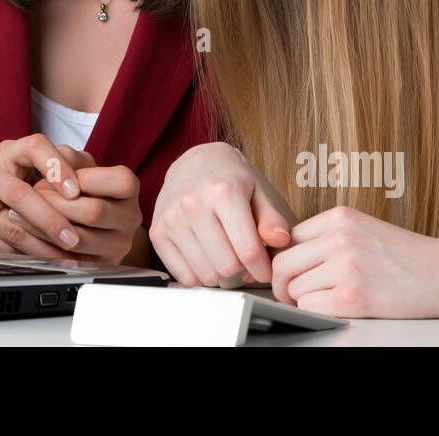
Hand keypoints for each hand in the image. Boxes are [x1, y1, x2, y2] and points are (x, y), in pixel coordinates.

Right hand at [0, 135, 86, 256]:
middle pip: (18, 192)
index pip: (33, 146)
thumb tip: (90, 182)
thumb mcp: (47, 174)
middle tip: (73, 238)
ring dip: (39, 245)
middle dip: (49, 219)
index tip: (76, 192)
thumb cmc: (27, 187)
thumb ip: (72, 170)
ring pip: (7, 224)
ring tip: (63, 256)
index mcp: (9, 151)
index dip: (56, 167)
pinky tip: (41, 262)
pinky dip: (21, 257)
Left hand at [13, 154, 142, 264]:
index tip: (51, 176)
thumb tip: (53, 166)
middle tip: (30, 196)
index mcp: (128, 187)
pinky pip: (69, 260)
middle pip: (94, 212)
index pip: (116, 181)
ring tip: (20, 214)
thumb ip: (67, 157)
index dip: (80, 178)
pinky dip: (43, 247)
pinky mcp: (100, 265)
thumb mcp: (76, 163)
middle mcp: (130, 217)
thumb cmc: (78, 184)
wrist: (85, 216)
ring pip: (79, 240)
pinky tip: (27, 235)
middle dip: (56, 203)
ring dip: (43, 227)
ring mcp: (118, 244)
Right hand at [149, 141, 297, 285]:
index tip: (264, 269)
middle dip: (241, 268)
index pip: (248, 250)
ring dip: (219, 271)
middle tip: (241, 254)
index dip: (262, 268)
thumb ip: (271, 218)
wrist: (193, 162)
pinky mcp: (157, 232)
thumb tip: (280, 240)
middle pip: (227, 266)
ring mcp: (172, 219)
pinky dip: (198, 274)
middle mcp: (193, 204)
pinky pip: (183, 275)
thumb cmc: (229, 178)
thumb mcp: (257, 191)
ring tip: (223, 253)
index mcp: (223, 191)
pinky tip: (204, 256)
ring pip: (206, 274)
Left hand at [270, 205, 438, 317]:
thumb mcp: (364, 229)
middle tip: (290, 296)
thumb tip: (290, 256)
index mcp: (339, 217)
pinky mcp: (353, 296)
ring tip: (321, 302)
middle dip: (282, 285)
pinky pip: (311, 308)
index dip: (286, 260)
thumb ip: (329, 236)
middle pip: (283, 263)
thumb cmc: (408, 256)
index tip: (290, 274)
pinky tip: (333, 308)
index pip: (289, 238)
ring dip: (302, 301)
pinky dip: (315, 312)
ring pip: (294, 288)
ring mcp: (346, 266)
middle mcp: (339, 237)